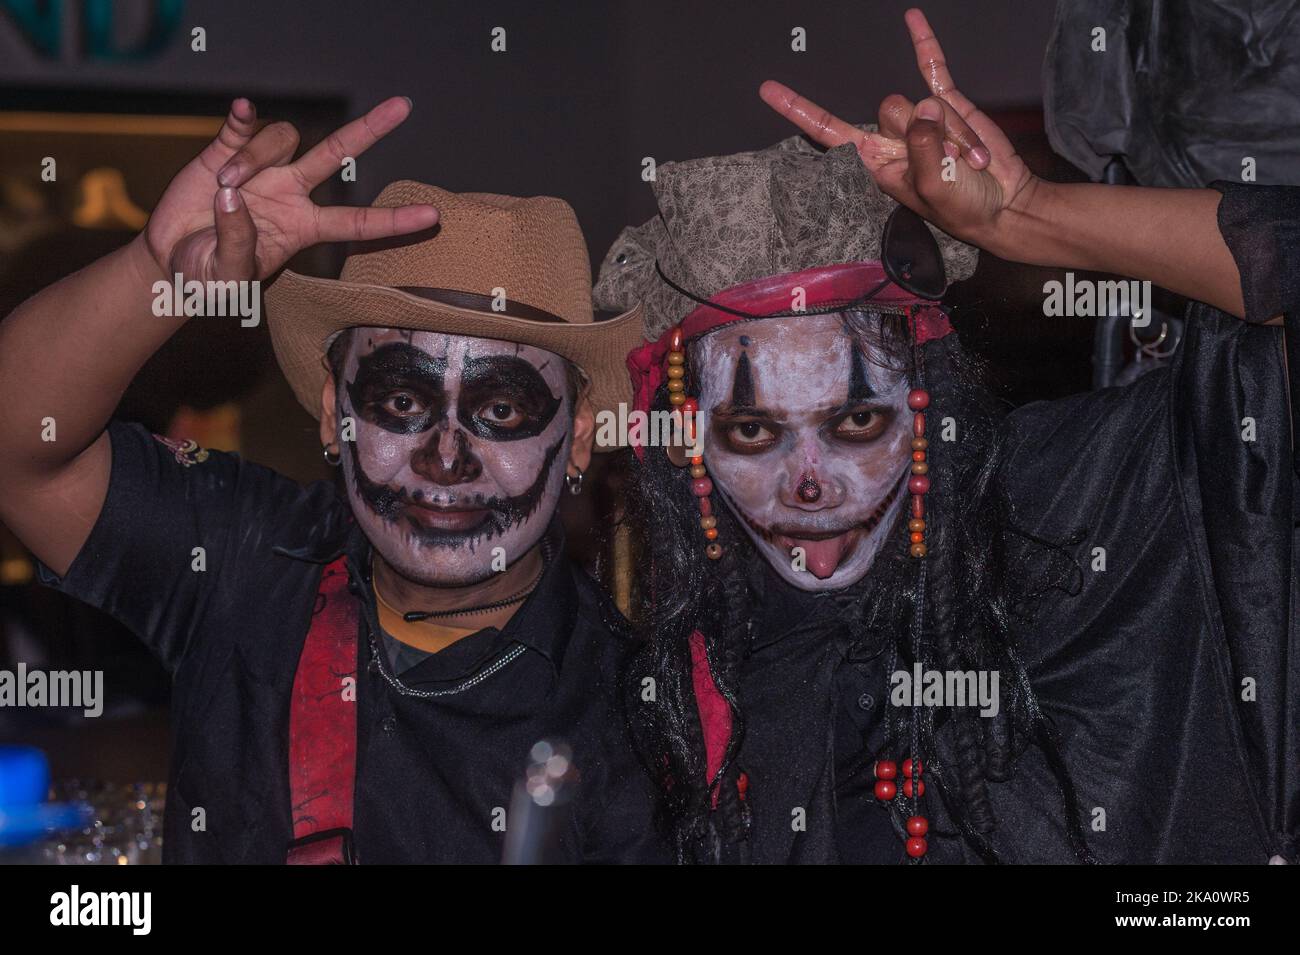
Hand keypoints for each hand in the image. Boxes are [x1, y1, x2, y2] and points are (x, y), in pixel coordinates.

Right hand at [142, 97, 437, 282]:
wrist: (170, 262)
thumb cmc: (209, 278)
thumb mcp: (227, 277)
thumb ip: (237, 244)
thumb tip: (234, 198)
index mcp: (303, 229)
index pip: (357, 223)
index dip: (393, 220)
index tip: (432, 216)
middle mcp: (291, 193)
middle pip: (338, 155)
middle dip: (370, 130)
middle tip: (404, 107)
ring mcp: (263, 169)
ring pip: (282, 140)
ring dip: (254, 158)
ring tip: (223, 188)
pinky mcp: (226, 152)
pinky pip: (243, 126)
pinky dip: (244, 117)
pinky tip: (243, 110)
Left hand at [759, 7, 1038, 255]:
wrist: (1003, 203)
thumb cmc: (962, 208)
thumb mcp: (934, 186)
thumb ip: (924, 147)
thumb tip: (926, 108)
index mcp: (876, 162)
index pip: (828, 130)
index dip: (799, 110)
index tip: (768, 89)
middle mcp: (891, 138)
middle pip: (889, 108)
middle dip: (925, 133)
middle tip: (950, 164)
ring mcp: (918, 118)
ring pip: (922, 100)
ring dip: (954, 132)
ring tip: (969, 160)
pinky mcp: (948, 103)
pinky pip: (932, 68)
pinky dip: (925, 44)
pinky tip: (912, 19)